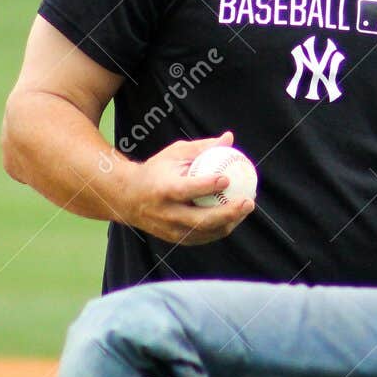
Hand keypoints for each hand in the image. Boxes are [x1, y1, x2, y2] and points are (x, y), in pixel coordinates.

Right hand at [118, 131, 253, 245]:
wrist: (128, 198)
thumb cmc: (157, 170)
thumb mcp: (175, 154)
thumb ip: (202, 148)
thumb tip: (229, 138)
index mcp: (162, 190)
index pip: (186, 190)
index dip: (207, 186)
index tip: (226, 178)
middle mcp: (166, 213)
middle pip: (200, 219)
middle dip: (228, 213)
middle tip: (248, 201)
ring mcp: (170, 229)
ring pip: (205, 231)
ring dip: (230, 222)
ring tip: (246, 208)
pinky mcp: (175, 238)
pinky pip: (203, 236)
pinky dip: (221, 228)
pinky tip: (235, 216)